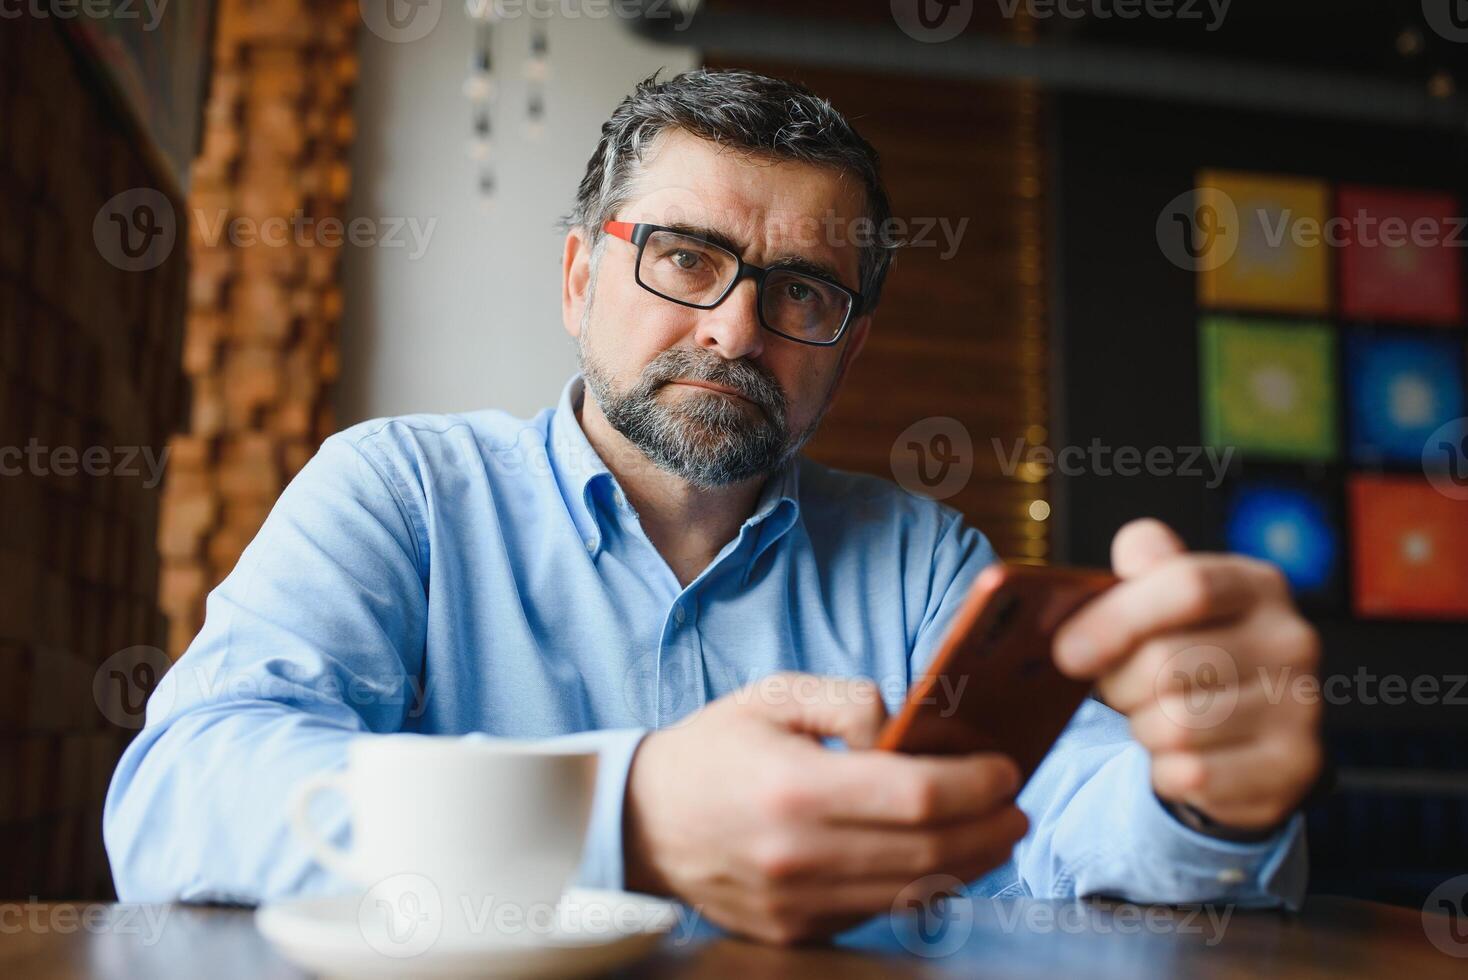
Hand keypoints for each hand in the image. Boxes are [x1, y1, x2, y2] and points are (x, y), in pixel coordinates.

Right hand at [622, 672, 1027, 943]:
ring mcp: (796, 904)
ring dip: (970, 863)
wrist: (642, 821)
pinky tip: (942, 857)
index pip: (917, 795)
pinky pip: (879, 913)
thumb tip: (912, 727)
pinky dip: (922, 887)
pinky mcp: (795, 931)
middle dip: (990, 828)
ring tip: (996, 833)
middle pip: (930, 851)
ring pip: (913, 892)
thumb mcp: (775, 696)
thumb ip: (850, 699)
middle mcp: (798, 855)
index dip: (975, 784)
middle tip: (1017, 806)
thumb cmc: (714, 749)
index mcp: (794, 787)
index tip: (1004, 769)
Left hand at [1054, 518, 1322, 831]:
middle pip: (1168, 662)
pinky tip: (1175, 758)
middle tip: (1118, 691)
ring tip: (1151, 720)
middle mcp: (1291, 640)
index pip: (1187, 586)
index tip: (1068, 652)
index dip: (1116, 619)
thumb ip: (1146, 561)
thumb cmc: (1191, 652)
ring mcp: (1300, 707)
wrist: (1249, 732)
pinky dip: (1164, 772)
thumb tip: (1131, 556)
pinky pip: (1191, 774)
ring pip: (1177, 725)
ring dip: (1142, 729)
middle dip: (1119, 685)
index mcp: (1257, 585)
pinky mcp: (1292, 767)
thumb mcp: (1168, 596)